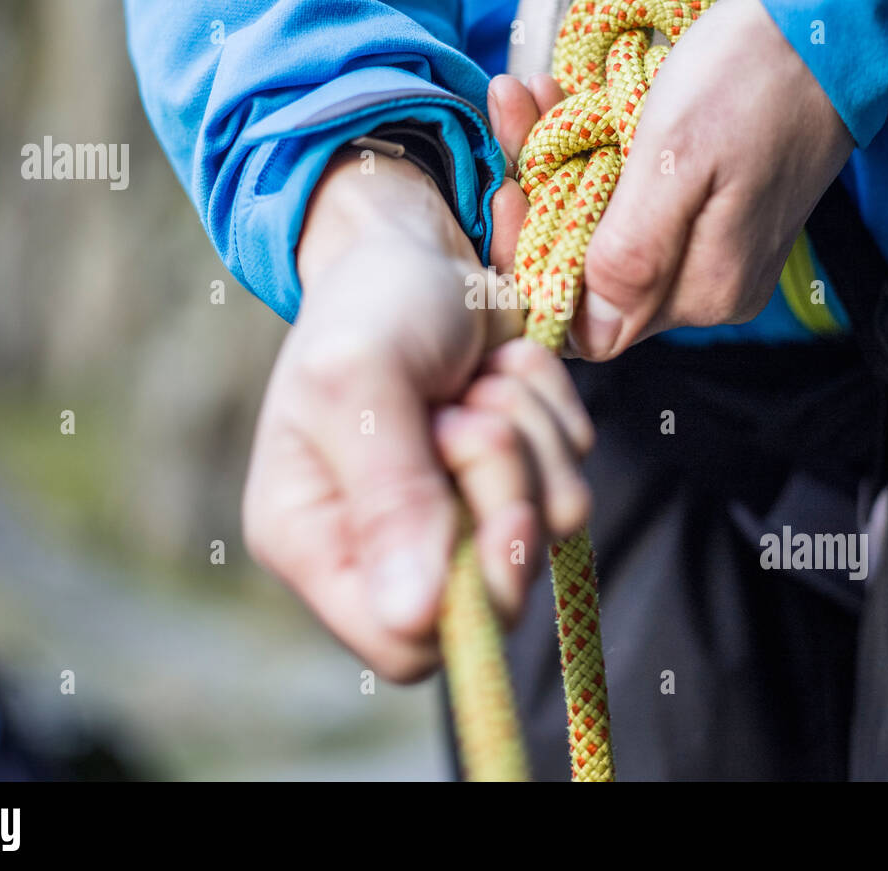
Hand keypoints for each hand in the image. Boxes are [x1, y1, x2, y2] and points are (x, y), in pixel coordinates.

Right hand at [242, 152, 592, 680]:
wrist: (420, 246)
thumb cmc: (369, 304)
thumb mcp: (361, 381)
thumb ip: (388, 495)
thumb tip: (413, 618)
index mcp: (314, 537)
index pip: (400, 642)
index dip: (462, 598)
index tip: (490, 517)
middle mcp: (386, 543)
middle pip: (492, 591)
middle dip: (501, 489)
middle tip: (467, 414)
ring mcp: (457, 511)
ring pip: (547, 527)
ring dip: (528, 437)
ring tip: (476, 382)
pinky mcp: (513, 474)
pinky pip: (573, 474)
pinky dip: (551, 416)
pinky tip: (501, 374)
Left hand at [489, 0, 854, 359]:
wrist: (828, 25)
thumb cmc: (756, 77)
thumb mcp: (678, 156)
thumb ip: (633, 250)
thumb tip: (587, 328)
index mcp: (702, 288)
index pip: (586, 326)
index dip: (533, 273)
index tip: (507, 196)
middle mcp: (707, 287)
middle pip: (588, 275)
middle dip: (537, 199)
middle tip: (515, 117)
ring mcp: (710, 252)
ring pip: (602, 233)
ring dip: (557, 168)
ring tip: (536, 95)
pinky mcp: (710, 216)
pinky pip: (630, 205)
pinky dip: (593, 158)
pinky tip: (571, 101)